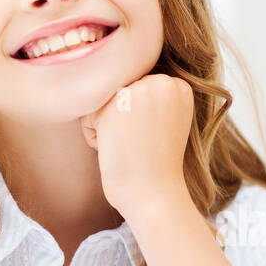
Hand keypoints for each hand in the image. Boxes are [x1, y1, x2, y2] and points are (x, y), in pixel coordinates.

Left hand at [79, 73, 195, 223]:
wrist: (153, 196)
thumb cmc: (152, 165)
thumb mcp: (162, 121)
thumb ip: (149, 96)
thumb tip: (120, 70)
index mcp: (178, 85)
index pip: (135, 88)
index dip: (135, 118)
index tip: (151, 139)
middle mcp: (163, 81)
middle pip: (116, 90)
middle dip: (118, 118)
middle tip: (138, 145)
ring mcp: (140, 90)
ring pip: (100, 100)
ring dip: (105, 126)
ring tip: (128, 147)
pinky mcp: (116, 104)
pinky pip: (87, 114)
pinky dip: (93, 136)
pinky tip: (115, 149)